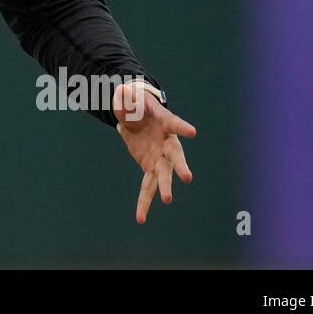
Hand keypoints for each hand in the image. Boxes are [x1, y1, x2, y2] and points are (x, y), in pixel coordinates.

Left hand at [112, 82, 195, 224]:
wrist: (134, 113)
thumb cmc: (135, 103)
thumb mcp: (128, 97)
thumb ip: (125, 99)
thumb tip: (120, 95)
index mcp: (164, 121)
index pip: (174, 123)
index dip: (182, 128)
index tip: (192, 133)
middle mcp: (166, 142)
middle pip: (175, 156)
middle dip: (180, 166)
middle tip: (187, 177)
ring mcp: (159, 157)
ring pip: (163, 175)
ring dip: (164, 187)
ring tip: (167, 200)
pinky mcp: (149, 167)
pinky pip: (147, 187)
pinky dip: (144, 202)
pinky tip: (140, 218)